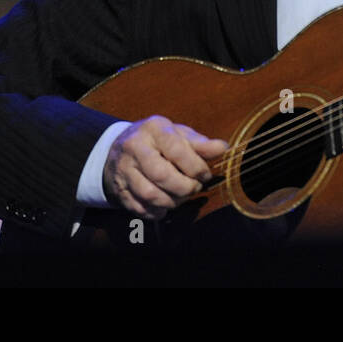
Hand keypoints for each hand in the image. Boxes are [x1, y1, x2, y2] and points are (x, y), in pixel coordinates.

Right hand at [102, 116, 226, 219]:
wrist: (120, 148)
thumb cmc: (158, 141)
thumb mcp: (178, 134)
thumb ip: (200, 143)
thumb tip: (223, 148)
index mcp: (154, 129)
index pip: (177, 151)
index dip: (196, 167)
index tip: (205, 175)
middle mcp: (134, 147)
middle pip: (162, 175)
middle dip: (184, 188)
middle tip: (194, 189)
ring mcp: (123, 169)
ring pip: (150, 194)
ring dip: (172, 202)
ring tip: (180, 198)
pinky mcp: (118, 189)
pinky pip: (139, 208)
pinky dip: (156, 212)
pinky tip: (165, 206)